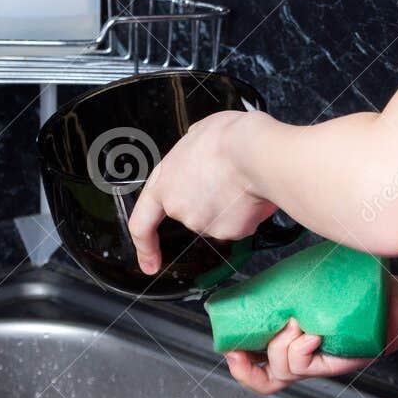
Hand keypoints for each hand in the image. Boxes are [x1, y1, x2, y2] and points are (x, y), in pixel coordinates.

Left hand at [127, 110, 273, 275]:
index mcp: (164, 184)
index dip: (144, 247)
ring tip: (240, 177)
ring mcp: (205, 223)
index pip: (142, 224)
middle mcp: (180, 208)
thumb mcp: (197, 134)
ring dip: (228, 204)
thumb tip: (197, 160)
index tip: (148, 262)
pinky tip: (252, 192)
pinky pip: (239, 224)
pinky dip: (247, 211)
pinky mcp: (231, 231)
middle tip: (226, 177)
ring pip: (217, 218)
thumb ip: (189, 157)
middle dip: (209, 201)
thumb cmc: (228, 139)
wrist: (256, 153)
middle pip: (192, 213)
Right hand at [225, 274, 397, 396]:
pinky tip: (309, 335)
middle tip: (239, 352)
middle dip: (244, 368)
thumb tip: (265, 281)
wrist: (395, 302)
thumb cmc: (358, 293)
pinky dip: (300, 351)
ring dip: (279, 347)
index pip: (258, 365)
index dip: (238, 362)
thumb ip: (291, 291)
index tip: (229, 346)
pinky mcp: (334, 365)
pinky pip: (304, 366)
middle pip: (264, 380)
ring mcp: (317, 364)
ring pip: (280, 371)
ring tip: (294, 324)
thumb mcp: (314, 290)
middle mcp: (303, 358)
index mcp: (293, 343)